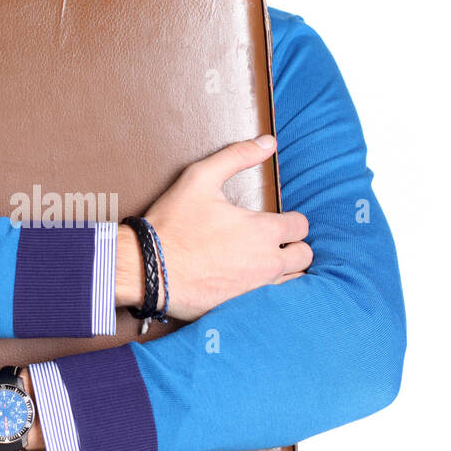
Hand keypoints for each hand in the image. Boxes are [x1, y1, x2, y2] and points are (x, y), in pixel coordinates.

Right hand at [117, 135, 312, 321]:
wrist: (146, 269)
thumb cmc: (172, 224)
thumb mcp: (200, 178)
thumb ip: (237, 156)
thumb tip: (269, 141)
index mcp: (264, 231)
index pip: (302, 226)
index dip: (291, 221)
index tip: (276, 221)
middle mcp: (267, 263)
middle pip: (304, 256)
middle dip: (294, 247)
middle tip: (274, 243)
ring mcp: (256, 290)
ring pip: (293, 282)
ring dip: (285, 270)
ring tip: (264, 262)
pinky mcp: (241, 309)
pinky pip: (271, 303)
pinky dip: (268, 292)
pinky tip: (250, 283)